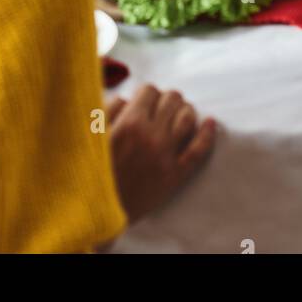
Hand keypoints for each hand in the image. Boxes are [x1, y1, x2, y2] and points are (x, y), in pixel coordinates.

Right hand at [106, 84, 216, 224]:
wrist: (99, 211)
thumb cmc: (92, 171)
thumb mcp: (91, 135)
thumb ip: (109, 110)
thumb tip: (128, 99)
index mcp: (130, 123)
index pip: (150, 90)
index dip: (146, 93)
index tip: (142, 101)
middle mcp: (152, 135)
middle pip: (172, 99)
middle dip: (166, 99)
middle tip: (160, 108)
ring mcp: (166, 156)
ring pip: (188, 118)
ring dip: (185, 110)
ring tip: (180, 113)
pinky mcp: (175, 176)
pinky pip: (198, 151)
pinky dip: (207, 135)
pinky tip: (210, 123)